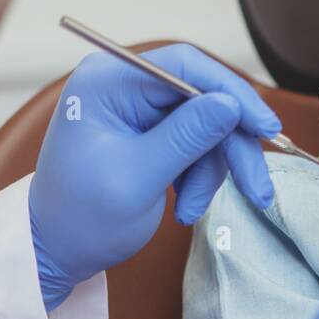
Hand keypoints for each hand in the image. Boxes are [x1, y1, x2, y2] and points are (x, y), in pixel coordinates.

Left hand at [29, 44, 281, 309]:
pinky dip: (199, 177)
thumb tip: (231, 104)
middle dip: (230, 146)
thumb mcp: (138, 178)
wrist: (55, 252)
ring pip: (206, 126)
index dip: (231, 93)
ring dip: (211, 171)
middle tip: (256, 187)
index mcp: (108, 82)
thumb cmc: (80, 218)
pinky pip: (196, 145)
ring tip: (193, 209)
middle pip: (203, 98)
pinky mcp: (150, 134)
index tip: (263, 127)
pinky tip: (185, 206)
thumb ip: (186, 137)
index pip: (185, 66)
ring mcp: (137, 110)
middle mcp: (124, 87)